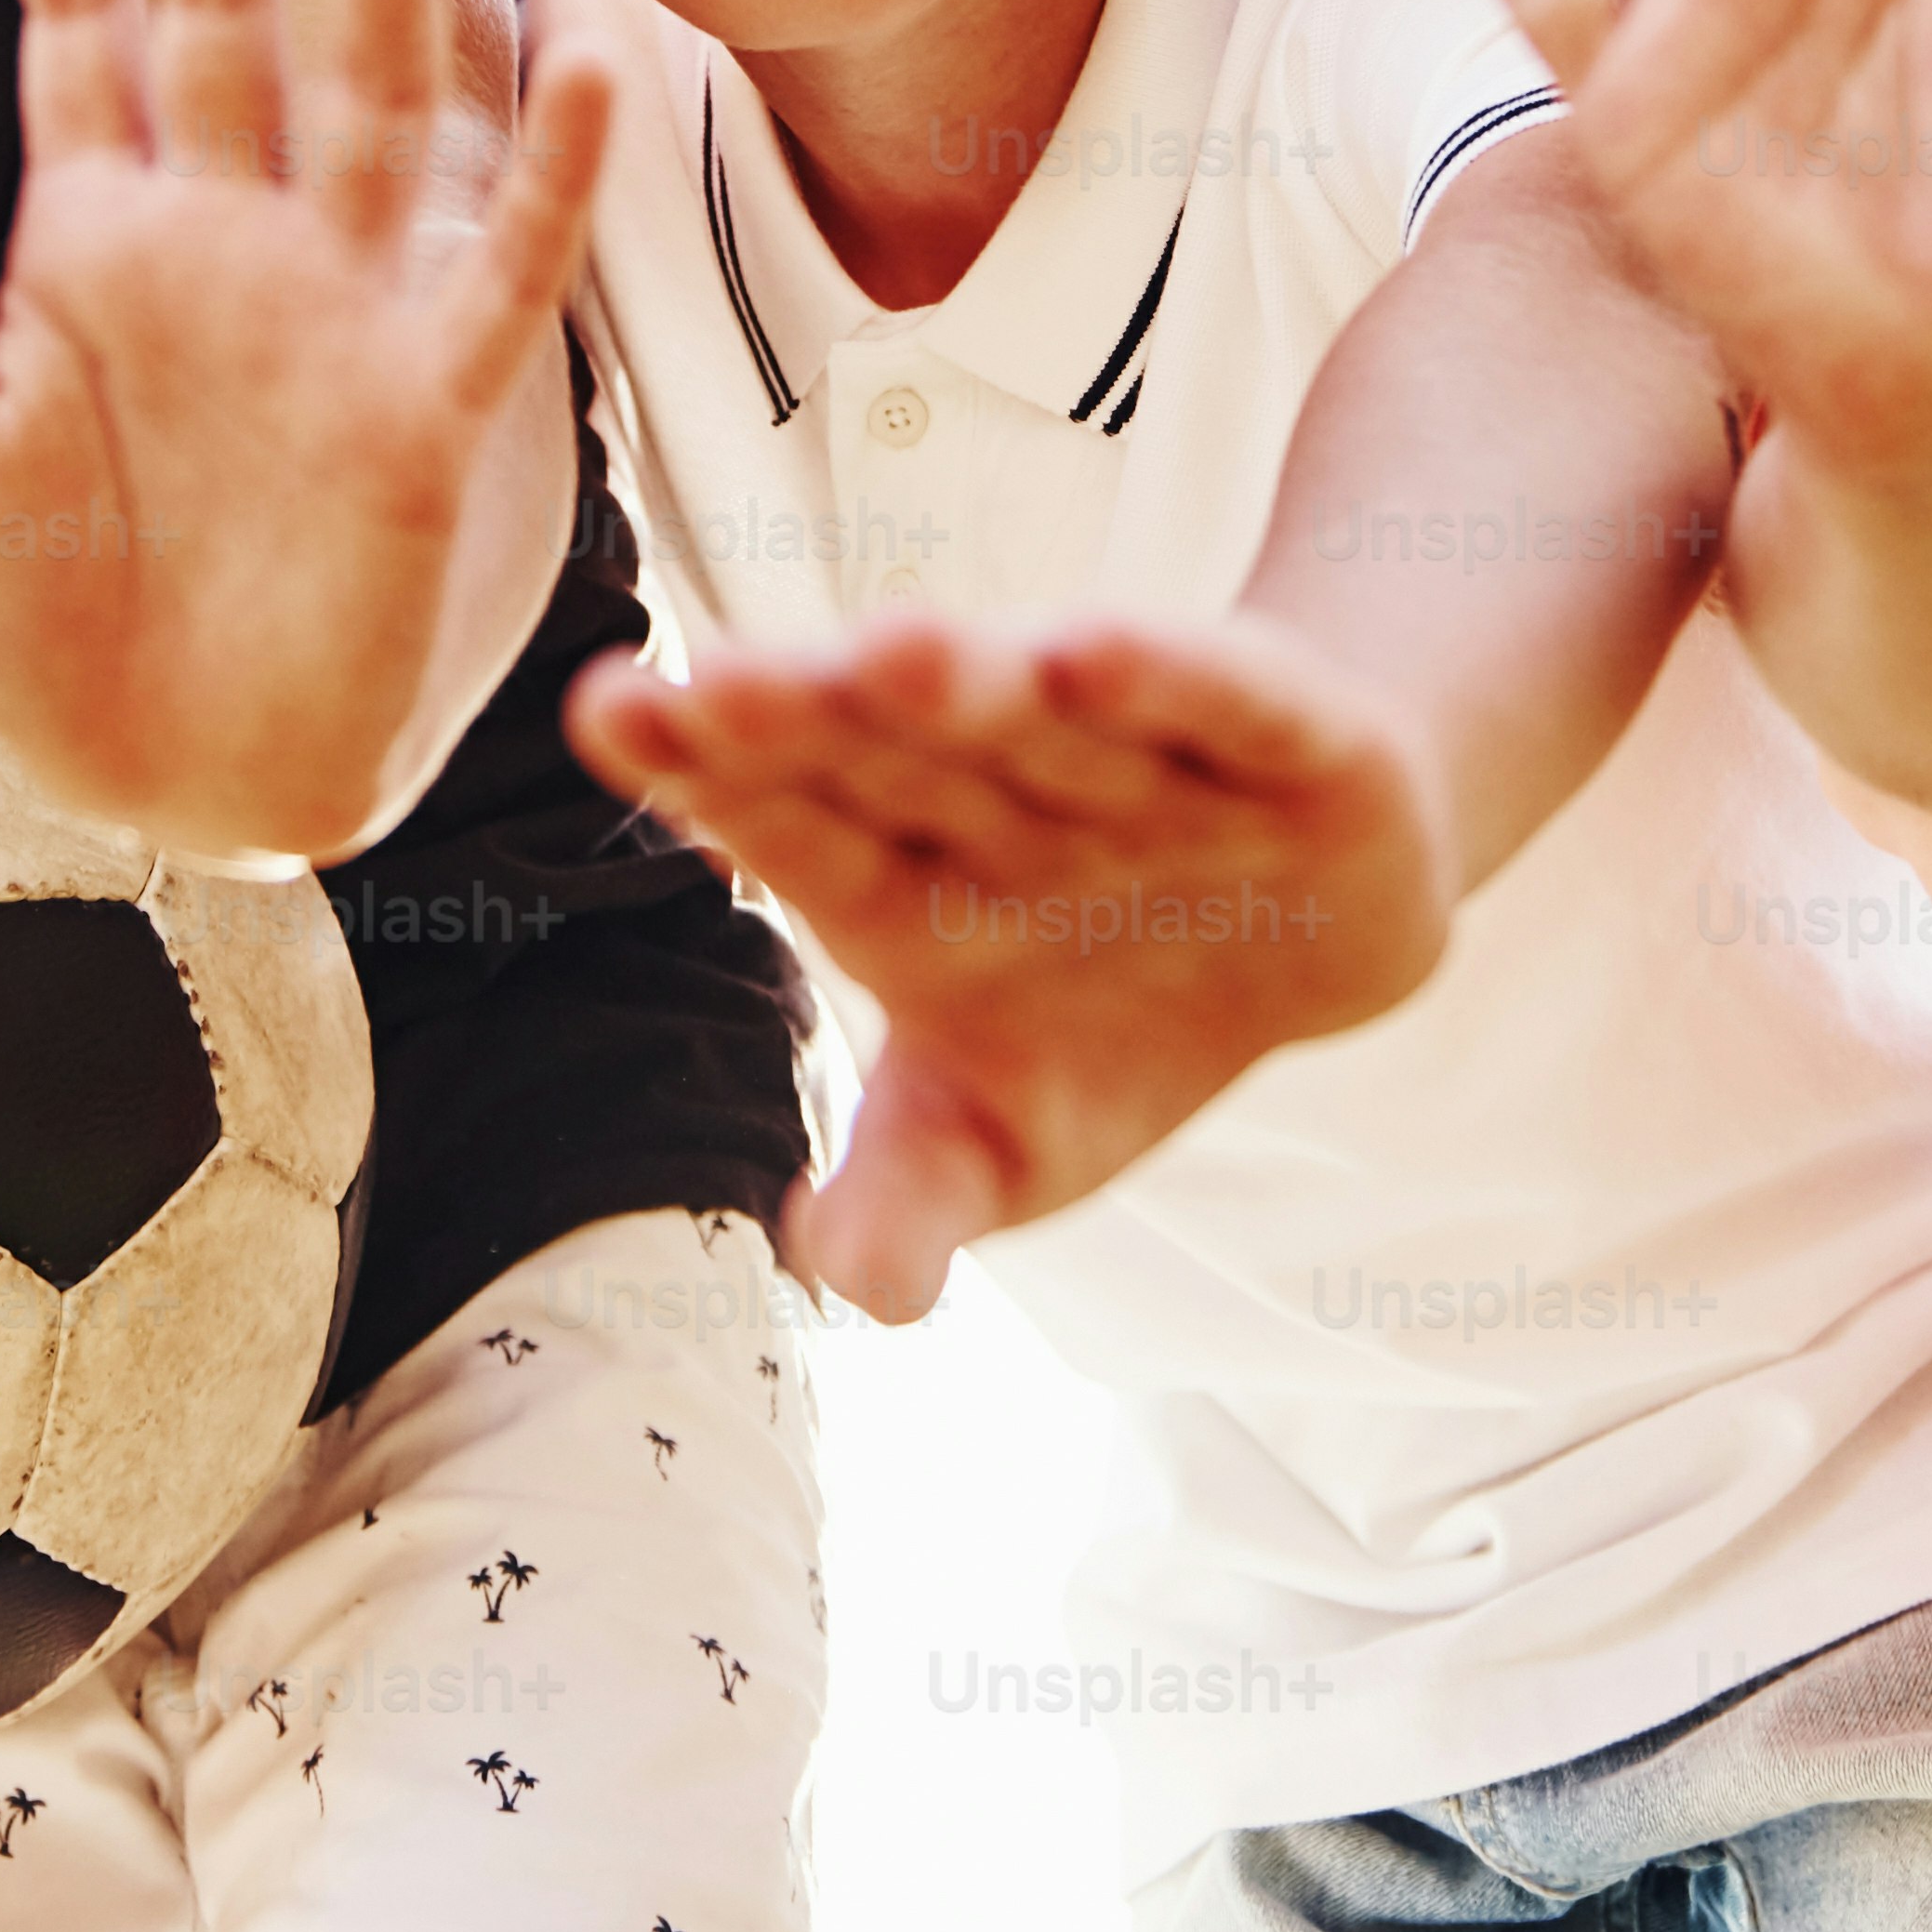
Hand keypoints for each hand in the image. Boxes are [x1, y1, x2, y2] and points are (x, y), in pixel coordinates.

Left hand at [0, 0, 619, 864]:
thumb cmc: (45, 624)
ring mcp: (335, 307)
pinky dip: (547, 168)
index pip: (77, 20)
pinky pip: (501, 267)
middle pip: (227, 11)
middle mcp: (228, 235)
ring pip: (361, 100)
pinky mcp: (423, 409)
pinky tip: (585, 53)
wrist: (161, 789)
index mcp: (100, 229)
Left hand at [573, 619, 1448, 1318]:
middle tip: (718, 682)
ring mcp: (1139, 750)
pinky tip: (1096, 649)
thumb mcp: (1003, 1143)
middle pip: (888, 750)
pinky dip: (1168, 673)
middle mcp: (1001, 791)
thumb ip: (911, 1199)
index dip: (705, 768)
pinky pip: (1220, 696)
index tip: (614, 712)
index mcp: (901, 876)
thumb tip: (844, 1282)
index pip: (788, 821)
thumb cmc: (1110, 1024)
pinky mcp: (1283, 733)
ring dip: (973, 681)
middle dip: (809, 715)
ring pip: (1039, 710)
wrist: (1317, 942)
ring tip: (895, 653)